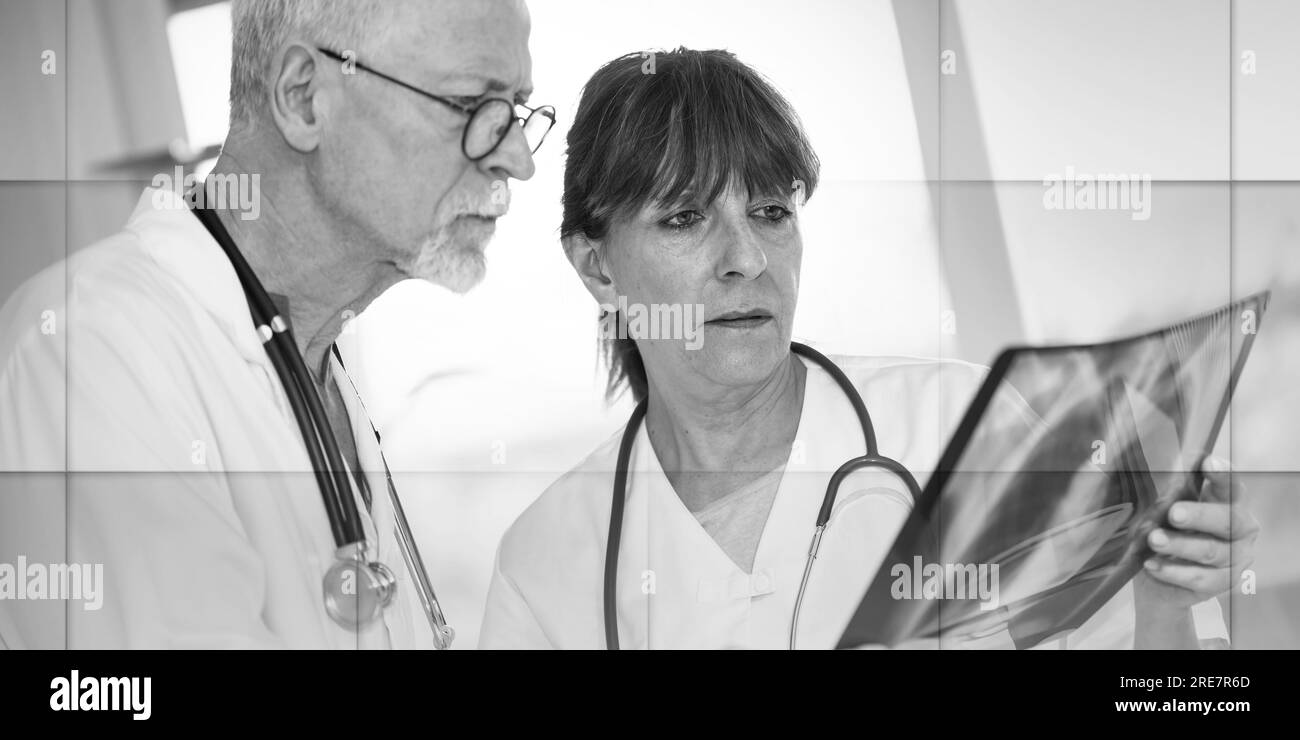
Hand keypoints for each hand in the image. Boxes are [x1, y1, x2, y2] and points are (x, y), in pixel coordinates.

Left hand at [1133, 457, 1258, 644]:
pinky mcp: (1223, 583)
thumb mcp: (1161, 509)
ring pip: (1212, 551)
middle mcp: (1240, 528)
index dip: (1222, 474)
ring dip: (1181, 545)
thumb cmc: (1163, 530)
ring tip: (1154, 539)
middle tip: (1173, 513)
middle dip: (1200, 515)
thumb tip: (1147, 471)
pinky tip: (1152, 564)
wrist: (1157, 578)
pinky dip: (1174, 572)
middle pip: (1229, 520)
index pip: (1230, 485)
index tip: (1207, 462)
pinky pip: (1201, 579)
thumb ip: (1164, 493)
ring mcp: (1235, 557)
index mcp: (1227, 502)